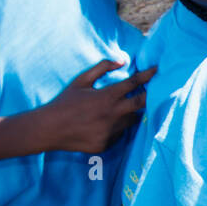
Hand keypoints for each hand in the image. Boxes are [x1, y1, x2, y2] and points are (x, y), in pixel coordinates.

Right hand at [34, 60, 155, 153]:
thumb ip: (102, 68)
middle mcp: (110, 115)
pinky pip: (119, 134)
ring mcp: (109, 132)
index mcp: (105, 97)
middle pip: (141, 103)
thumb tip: (122, 60)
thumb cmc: (64, 102)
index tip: (158, 70)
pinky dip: (117, 127)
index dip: (147, 75)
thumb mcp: (81, 80)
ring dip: (131, 113)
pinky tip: (105, 124)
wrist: (47, 129)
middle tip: (159, 90)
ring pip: (131, 120)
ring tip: (125, 108)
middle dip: (151, 95)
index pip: (134, 83)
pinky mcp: (105, 144)